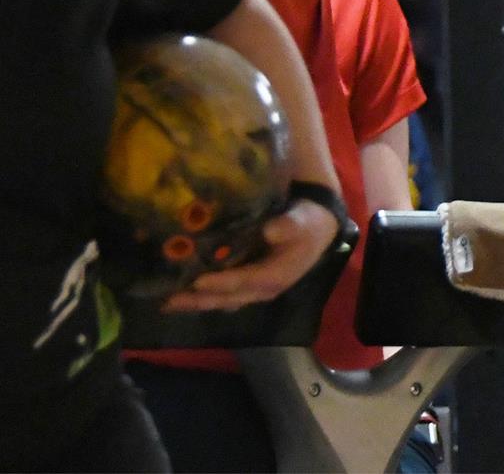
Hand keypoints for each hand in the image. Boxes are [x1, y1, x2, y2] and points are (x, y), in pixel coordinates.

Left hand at [160, 199, 340, 312]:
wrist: (314, 230)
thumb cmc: (307, 225)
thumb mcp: (303, 222)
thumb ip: (289, 226)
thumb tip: (270, 231)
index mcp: (278, 275)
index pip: (248, 281)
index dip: (223, 283)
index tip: (198, 282)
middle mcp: (264, 289)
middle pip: (229, 298)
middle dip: (199, 300)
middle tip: (168, 301)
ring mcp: (254, 290)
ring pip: (222, 301)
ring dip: (196, 303)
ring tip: (167, 302)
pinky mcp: (246, 285)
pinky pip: (222, 295)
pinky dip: (202, 297)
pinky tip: (183, 294)